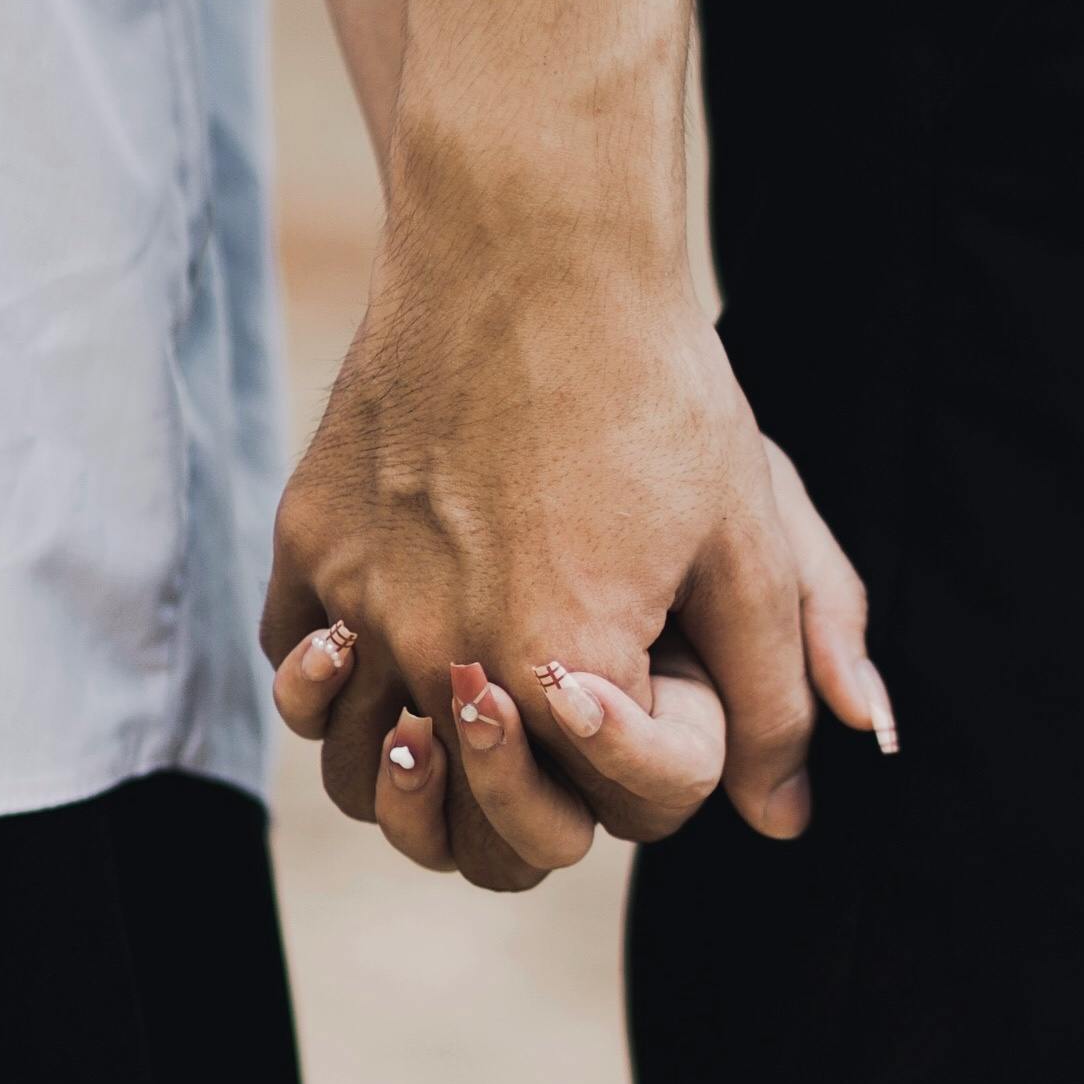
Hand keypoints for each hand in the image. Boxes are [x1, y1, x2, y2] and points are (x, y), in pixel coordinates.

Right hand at [269, 437, 897, 887]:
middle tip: (565, 742)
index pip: (607, 817)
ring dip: (417, 779)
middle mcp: (440, 650)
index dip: (662, 766)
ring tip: (466, 720)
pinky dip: (337, 684)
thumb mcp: (748, 536)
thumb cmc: (653, 383)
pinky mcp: (308, 536)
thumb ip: (775, 690)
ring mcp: (359, 596)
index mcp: (558, 668)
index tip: (667, 670)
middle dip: (533, 821)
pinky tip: (395, 637)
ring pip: (359, 774)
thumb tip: (784, 815)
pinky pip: (298, 666)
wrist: (531, 241)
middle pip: (467, 842)